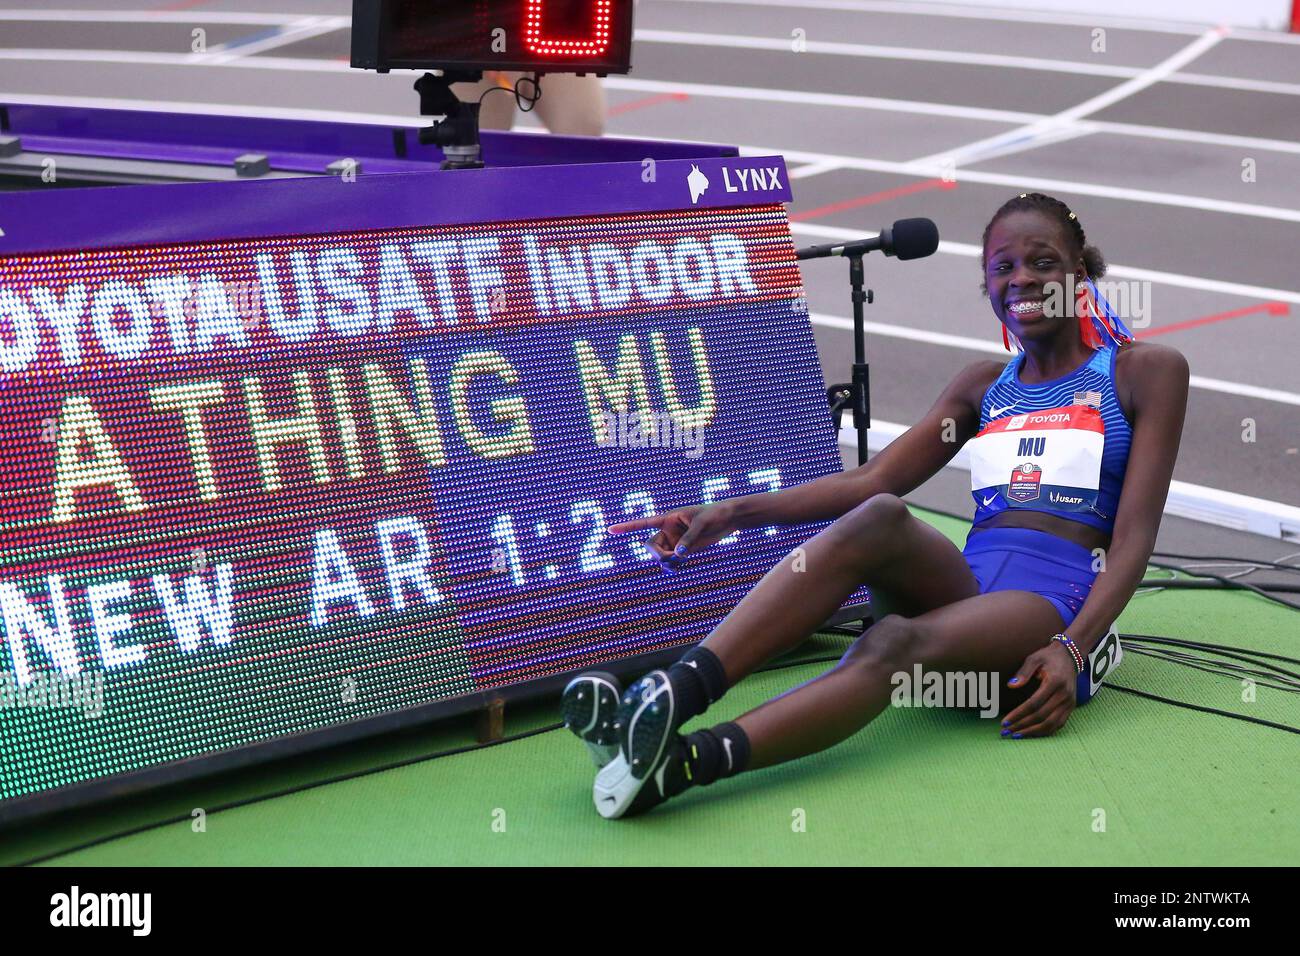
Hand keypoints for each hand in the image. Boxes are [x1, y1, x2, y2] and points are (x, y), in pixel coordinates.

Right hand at [606, 502, 738, 563]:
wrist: (730, 518)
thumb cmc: (716, 513)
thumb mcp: (702, 523)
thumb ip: (689, 538)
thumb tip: (679, 554)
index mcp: (668, 518)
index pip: (643, 523)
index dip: (626, 527)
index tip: (609, 529)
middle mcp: (668, 530)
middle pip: (651, 547)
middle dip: (659, 556)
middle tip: (675, 559)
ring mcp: (674, 541)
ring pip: (660, 557)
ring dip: (667, 563)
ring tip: (681, 562)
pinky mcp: (683, 550)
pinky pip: (670, 562)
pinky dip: (672, 566)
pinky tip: (681, 565)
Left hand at [1000, 641, 1077, 738]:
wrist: (1070, 656)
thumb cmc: (1048, 657)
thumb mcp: (1034, 658)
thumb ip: (1023, 672)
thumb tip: (1011, 686)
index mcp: (1055, 682)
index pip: (1034, 704)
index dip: (1018, 714)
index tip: (1005, 721)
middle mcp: (1065, 695)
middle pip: (1042, 717)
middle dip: (1022, 726)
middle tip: (1006, 731)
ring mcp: (1070, 703)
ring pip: (1051, 724)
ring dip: (1032, 732)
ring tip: (1015, 735)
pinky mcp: (1071, 708)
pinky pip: (1058, 724)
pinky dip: (1044, 731)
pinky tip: (1030, 733)